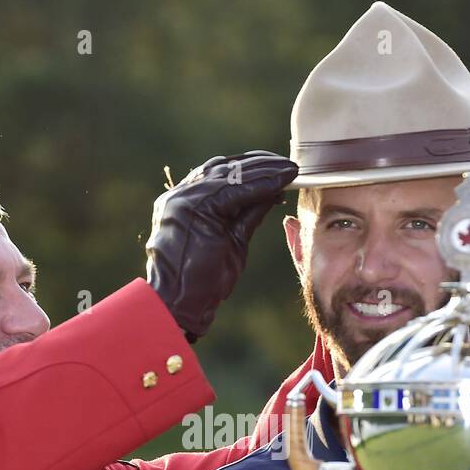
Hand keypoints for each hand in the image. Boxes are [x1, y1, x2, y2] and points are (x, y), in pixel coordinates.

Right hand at [145, 151, 297, 340]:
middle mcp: (181, 196)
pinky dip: (261, 184)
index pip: (219, 174)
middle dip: (259, 163)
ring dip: (264, 170)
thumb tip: (272, 194)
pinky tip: (281, 181)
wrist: (180, 305)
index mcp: (184, 202)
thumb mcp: (231, 240)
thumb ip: (247, 215)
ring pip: (231, 174)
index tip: (275, 169)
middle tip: (287, 166)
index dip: (249, 168)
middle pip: (224, 167)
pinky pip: (235, 189)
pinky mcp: (194, 207)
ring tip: (289, 170)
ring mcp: (185, 199)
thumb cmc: (203, 283)